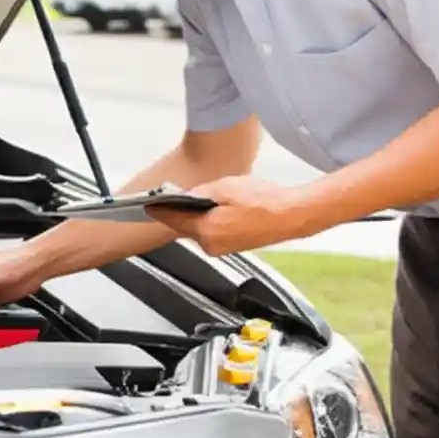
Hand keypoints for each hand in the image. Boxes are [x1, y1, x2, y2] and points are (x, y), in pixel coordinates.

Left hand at [150, 175, 322, 255]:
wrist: (292, 215)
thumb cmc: (263, 200)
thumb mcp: (225, 188)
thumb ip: (199, 193)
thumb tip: (183, 196)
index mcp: (206, 230)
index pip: (172, 220)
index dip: (158, 210)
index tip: (146, 205)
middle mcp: (211, 245)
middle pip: (185, 226)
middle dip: (180, 211)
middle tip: (174, 196)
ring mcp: (222, 249)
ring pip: (199, 230)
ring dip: (198, 216)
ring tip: (206, 199)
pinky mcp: (233, 248)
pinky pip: (213, 233)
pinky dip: (211, 222)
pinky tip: (220, 209)